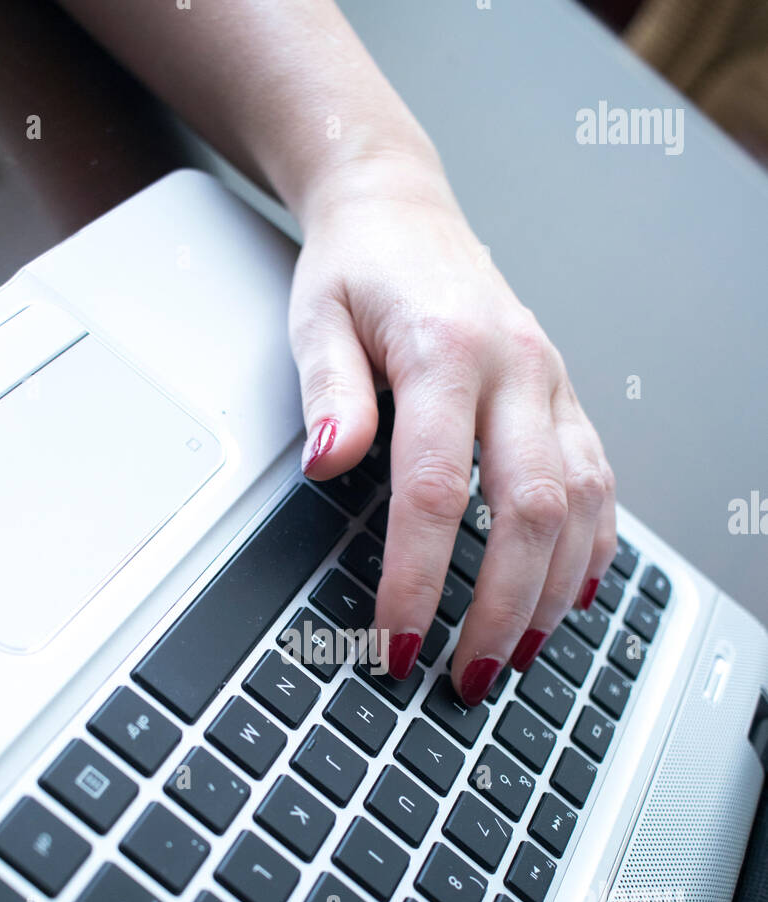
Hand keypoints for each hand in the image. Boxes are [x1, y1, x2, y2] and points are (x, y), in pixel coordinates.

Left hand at [291, 152, 616, 701]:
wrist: (404, 210)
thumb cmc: (358, 267)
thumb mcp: (316, 318)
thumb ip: (328, 395)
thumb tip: (329, 465)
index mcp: (447, 353)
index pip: (436, 492)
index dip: (418, 579)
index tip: (398, 642)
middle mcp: (516, 370)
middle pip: (531, 511)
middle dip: (500, 607)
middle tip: (466, 675)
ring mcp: (552, 384)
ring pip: (581, 505)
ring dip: (552, 591)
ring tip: (515, 655)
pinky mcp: (565, 397)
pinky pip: (600, 480)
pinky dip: (592, 546)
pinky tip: (571, 593)